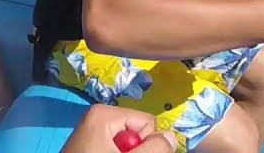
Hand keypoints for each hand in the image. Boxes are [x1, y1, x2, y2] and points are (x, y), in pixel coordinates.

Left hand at [61, 104, 177, 152]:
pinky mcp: (92, 143)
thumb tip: (171, 136)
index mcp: (105, 114)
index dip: (146, 144)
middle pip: (138, 132)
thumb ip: (153, 149)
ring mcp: (94, 130)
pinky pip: (117, 147)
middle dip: (136, 151)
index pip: (147, 122)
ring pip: (130, 143)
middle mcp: (99, 117)